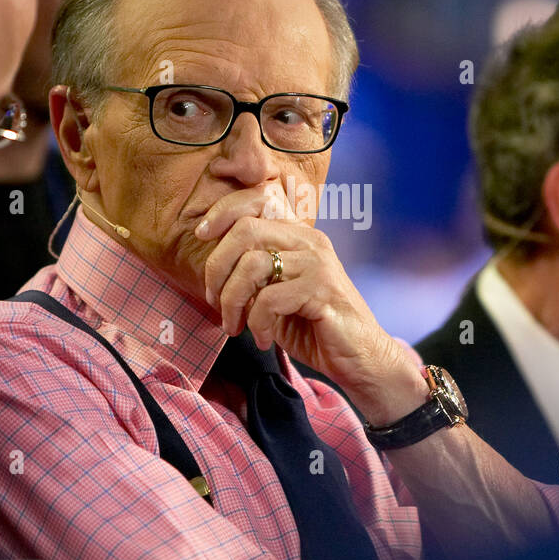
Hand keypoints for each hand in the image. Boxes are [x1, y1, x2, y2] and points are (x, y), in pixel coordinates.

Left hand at [198, 183, 426, 424]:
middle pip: (246, 229)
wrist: (358, 358)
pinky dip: (256, 323)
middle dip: (217, 268)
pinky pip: (269, 299)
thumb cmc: (313, 327)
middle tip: (215, 301)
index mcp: (298, 235)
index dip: (221, 212)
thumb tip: (213, 265)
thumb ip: (252, 274)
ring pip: (252, 265)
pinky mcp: (322, 290)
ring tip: (235, 326)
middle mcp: (309, 241)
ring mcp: (318, 263)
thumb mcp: (274, 293)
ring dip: (232, 301)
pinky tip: (262, 339)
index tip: (200, 235)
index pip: (256, 201)